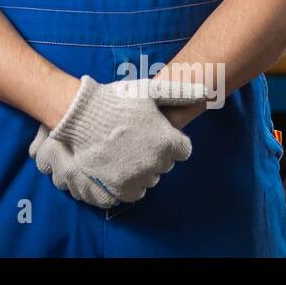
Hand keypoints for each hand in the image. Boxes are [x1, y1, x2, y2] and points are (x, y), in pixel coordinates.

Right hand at [27, 76, 207, 208]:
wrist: (78, 115)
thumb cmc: (114, 100)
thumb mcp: (149, 90)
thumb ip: (180, 93)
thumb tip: (207, 91)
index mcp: (168, 142)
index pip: (182, 150)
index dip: (168, 140)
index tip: (153, 131)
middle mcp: (156, 165)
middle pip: (164, 165)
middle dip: (154, 154)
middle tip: (134, 138)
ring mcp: (137, 179)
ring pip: (149, 180)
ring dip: (141, 169)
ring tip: (123, 151)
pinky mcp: (118, 190)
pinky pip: (133, 194)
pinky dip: (128, 183)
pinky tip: (117, 167)